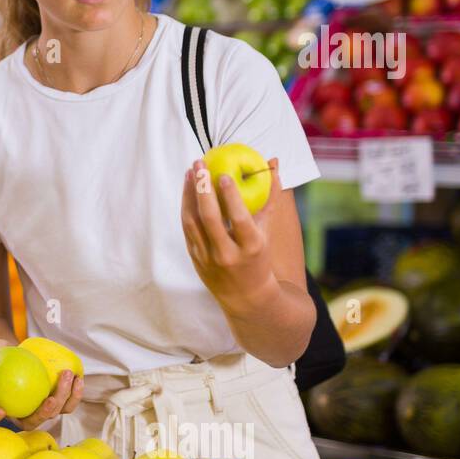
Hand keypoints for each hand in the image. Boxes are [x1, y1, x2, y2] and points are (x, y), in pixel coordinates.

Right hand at [0, 337, 83, 429]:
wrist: (19, 357)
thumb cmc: (2, 355)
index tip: (0, 410)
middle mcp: (20, 414)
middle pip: (32, 422)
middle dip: (44, 413)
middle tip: (51, 397)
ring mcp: (40, 410)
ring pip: (54, 413)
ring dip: (64, 400)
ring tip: (68, 377)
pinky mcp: (56, 402)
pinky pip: (67, 403)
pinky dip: (75, 393)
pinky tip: (78, 378)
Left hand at [180, 156, 281, 313]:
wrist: (246, 296)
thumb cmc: (259, 256)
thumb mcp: (268, 231)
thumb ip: (270, 196)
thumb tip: (273, 162)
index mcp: (251, 247)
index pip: (239, 219)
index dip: (231, 196)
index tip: (223, 174)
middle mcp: (227, 254)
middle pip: (210, 218)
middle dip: (202, 188)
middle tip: (199, 164)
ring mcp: (208, 257)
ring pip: (192, 221)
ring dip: (188, 194)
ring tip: (191, 171)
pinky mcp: (195, 257)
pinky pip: (187, 228)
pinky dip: (186, 206)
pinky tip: (188, 190)